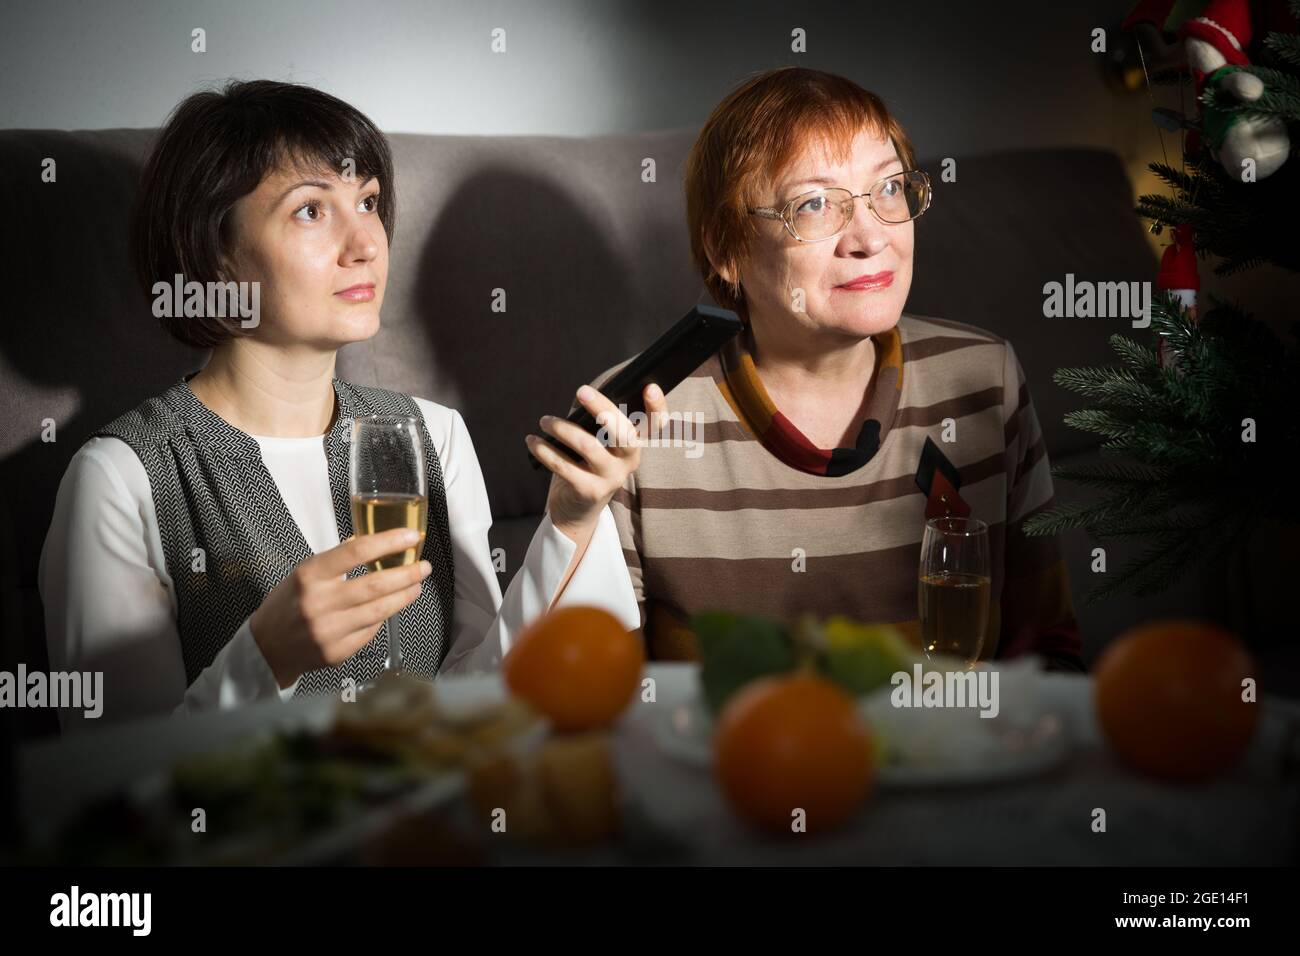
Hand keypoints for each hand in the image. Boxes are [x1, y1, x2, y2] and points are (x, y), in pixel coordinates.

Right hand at [249, 527, 432, 688]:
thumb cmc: (288, 604)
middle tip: (424, 566)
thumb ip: (336, 560)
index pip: (356, 552)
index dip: (388, 542)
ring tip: (416, 585)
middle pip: (375, 585)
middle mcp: (319, 603)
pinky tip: (389, 608)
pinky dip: (383, 618)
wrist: (267, 647)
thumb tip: (368, 542)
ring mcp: (328, 630)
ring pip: (380, 611)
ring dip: (404, 596)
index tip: (411, 536)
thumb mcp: (304, 573)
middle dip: (407, 574)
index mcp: (310, 576)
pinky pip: (371, 631)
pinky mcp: (337, 652)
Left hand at [526, 383, 669, 541]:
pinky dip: (544, 450)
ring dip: (562, 428)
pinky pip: (564, 466)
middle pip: (623, 432)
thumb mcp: (596, 442)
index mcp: (635, 444)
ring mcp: (611, 478)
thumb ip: (594, 420)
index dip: (657, 407)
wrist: (578, 510)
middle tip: (582, 391)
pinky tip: (533, 441)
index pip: (655, 424)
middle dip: (603, 408)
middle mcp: (629, 461)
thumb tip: (580, 397)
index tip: (650, 388)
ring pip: (588, 446)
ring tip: (545, 421)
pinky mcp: (589, 491)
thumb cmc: (585, 464)